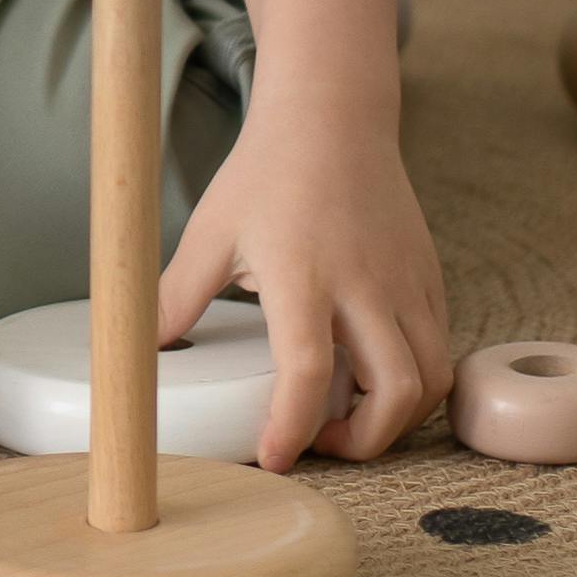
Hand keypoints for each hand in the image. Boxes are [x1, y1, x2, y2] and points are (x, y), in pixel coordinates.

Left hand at [156, 89, 450, 470]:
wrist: (332, 118)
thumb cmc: (266, 174)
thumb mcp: (210, 232)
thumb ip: (175, 296)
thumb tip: (137, 348)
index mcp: (303, 275)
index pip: (306, 372)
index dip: (292, 428)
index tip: (273, 458)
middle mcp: (366, 285)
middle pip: (395, 392)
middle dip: (363, 442)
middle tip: (321, 441)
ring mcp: (407, 283)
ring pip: (431, 379)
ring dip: (396, 419)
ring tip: (349, 414)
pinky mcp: (429, 279)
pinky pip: (438, 349)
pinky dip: (413, 382)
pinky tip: (371, 377)